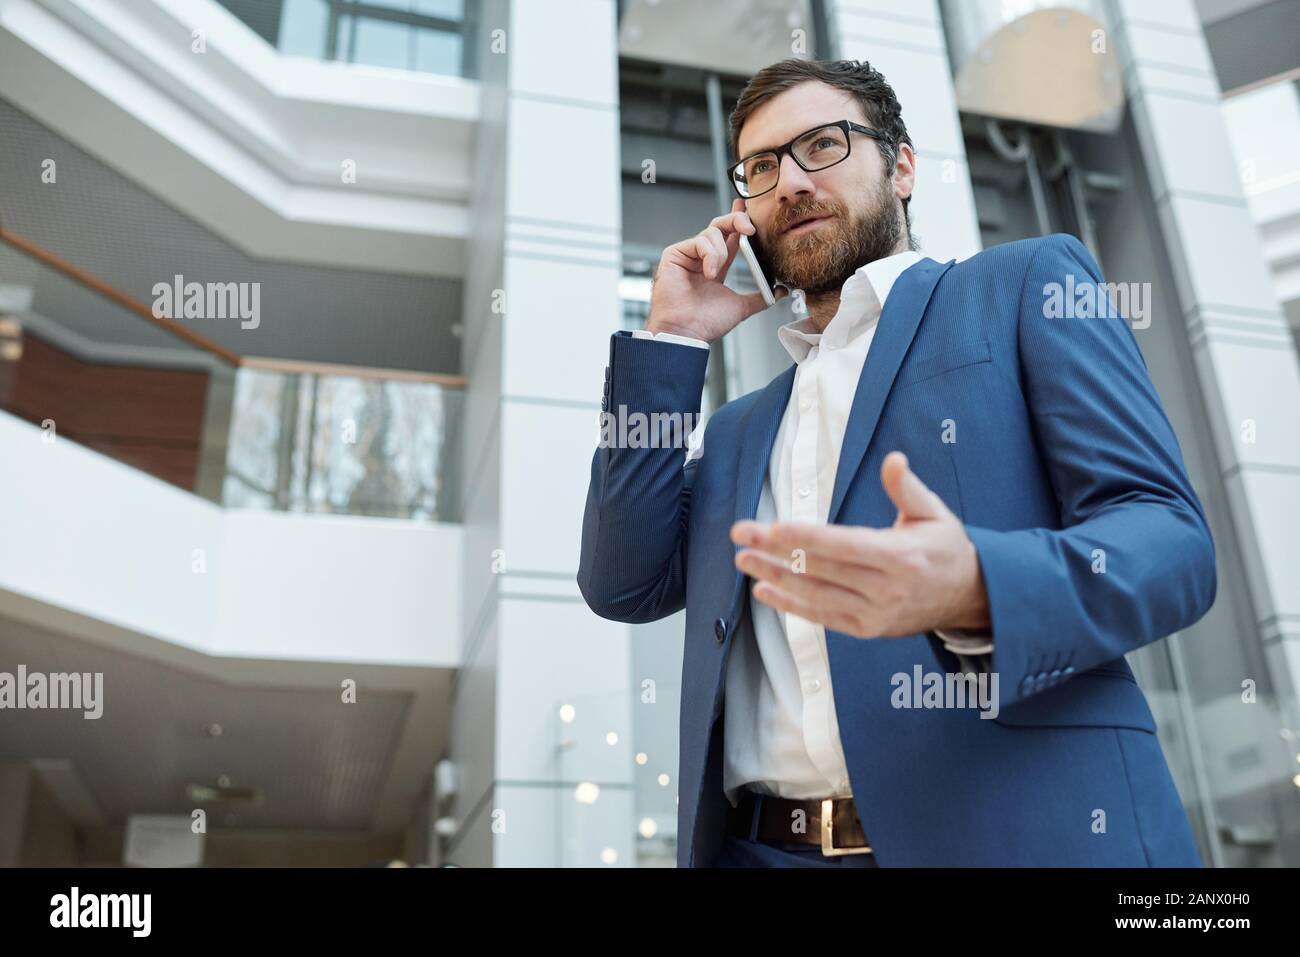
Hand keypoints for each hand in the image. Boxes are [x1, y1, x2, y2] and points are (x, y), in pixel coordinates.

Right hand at [647, 197, 786, 342]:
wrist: (687, 333)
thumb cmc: (706, 323)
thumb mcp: (741, 307)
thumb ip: (761, 297)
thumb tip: (782, 292)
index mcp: (716, 266)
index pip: (730, 237)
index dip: (739, 221)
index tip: (747, 209)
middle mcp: (701, 258)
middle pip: (720, 226)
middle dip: (736, 221)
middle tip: (749, 228)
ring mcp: (687, 255)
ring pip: (711, 233)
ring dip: (720, 252)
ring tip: (715, 274)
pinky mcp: (674, 254)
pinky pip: (698, 241)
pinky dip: (709, 255)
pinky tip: (708, 274)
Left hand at [730, 451, 990, 637]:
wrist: (969, 597)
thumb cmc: (946, 548)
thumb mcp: (934, 512)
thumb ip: (908, 488)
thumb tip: (893, 460)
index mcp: (902, 556)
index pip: (844, 546)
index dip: (806, 538)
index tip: (773, 529)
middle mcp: (887, 589)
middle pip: (821, 569)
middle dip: (776, 552)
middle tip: (742, 535)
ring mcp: (875, 614)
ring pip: (815, 596)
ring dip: (775, 577)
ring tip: (744, 560)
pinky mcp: (867, 629)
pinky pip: (822, 617)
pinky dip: (791, 606)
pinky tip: (764, 591)